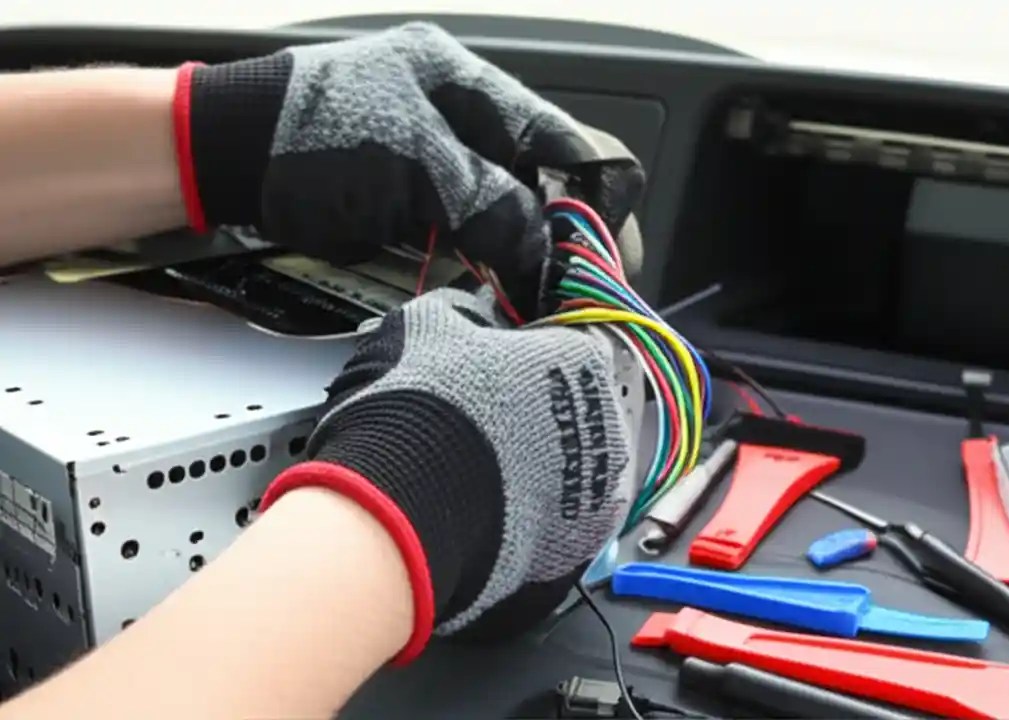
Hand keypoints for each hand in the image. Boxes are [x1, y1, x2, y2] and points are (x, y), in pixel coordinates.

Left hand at [172, 22, 644, 312]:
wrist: (229, 158)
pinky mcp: (415, 192)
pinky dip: (491, 257)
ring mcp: (437, 152)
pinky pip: (474, 227)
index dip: (595, 196)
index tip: (607, 252)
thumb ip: (491, 205)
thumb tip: (545, 254)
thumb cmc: (307, 139)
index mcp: (468, 82)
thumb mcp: (415, 168)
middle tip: (572, 282)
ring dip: (526, 249)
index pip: (562, 138)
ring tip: (538, 290)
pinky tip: (499, 283)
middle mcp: (460, 112)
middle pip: (542, 177)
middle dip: (561, 231)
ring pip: (510, 206)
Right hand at [259, 288, 632, 661]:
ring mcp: (597, 496)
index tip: (494, 364)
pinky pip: (559, 523)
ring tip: (478, 474)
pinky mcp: (576, 551)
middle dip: (536, 413)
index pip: (566, 343)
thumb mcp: (427, 327)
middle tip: (481, 422)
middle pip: (575, 410)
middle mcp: (607, 428)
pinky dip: (531, 519)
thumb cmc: (419, 411)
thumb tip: (470, 310)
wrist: (403, 510)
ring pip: (573, 470)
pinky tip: (488, 512)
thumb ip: (463, 310)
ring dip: (539, 469)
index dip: (524, 353)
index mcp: (583, 362)